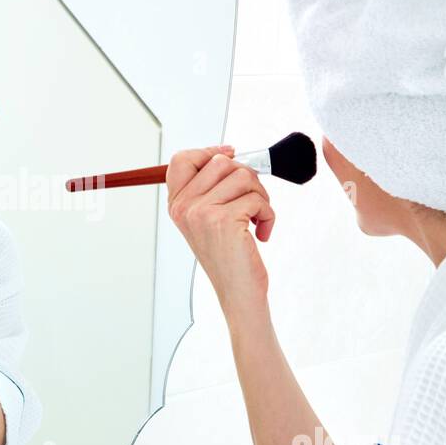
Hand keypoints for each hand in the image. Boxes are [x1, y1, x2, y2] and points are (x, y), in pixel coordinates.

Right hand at [166, 145, 274, 310]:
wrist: (238, 293)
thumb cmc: (229, 258)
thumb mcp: (210, 219)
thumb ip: (212, 188)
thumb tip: (231, 155)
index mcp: (177, 205)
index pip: (182, 159)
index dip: (209, 152)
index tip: (231, 155)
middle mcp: (184, 207)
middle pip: (221, 162)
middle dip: (247, 178)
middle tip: (251, 203)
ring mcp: (201, 212)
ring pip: (243, 176)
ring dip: (260, 196)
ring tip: (256, 219)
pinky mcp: (224, 219)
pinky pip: (257, 198)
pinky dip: (268, 214)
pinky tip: (261, 233)